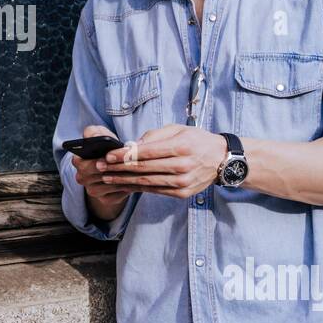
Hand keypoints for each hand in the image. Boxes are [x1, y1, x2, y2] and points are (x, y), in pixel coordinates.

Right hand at [70, 125, 132, 218]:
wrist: (111, 167)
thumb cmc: (106, 148)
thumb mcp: (99, 135)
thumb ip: (94, 132)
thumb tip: (95, 137)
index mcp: (77, 161)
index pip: (85, 161)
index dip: (100, 159)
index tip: (113, 155)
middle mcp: (81, 177)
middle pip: (100, 174)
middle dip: (115, 167)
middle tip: (129, 161)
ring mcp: (92, 190)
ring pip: (112, 183)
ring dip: (125, 176)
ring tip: (137, 168)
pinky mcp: (105, 199)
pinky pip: (119, 193)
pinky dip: (129, 185)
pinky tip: (137, 178)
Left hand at [94, 123, 227, 197]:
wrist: (222, 160)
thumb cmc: (197, 140)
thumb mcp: (178, 129)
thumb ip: (155, 135)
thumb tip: (132, 145)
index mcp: (180, 146)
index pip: (146, 152)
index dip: (124, 155)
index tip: (108, 156)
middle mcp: (182, 166)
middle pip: (143, 168)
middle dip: (118, 168)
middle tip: (101, 167)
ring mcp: (182, 182)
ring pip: (147, 182)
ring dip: (124, 180)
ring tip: (107, 177)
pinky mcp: (181, 193)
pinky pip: (155, 190)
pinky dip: (138, 187)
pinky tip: (125, 184)